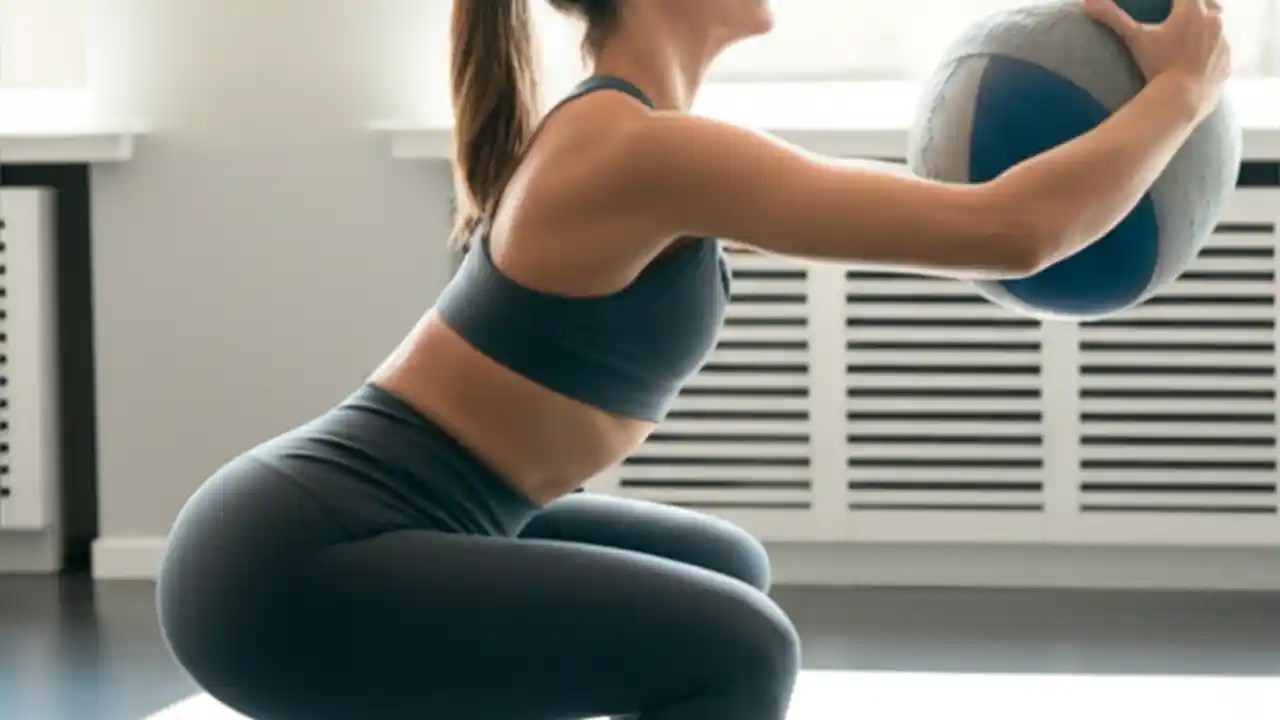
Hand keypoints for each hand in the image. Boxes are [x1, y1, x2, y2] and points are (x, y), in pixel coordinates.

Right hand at [1084, 0, 1231, 116]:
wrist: (1182, 100)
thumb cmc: (1158, 66)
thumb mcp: (1135, 39)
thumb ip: (1113, 17)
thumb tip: (1087, 1)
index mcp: (1193, 10)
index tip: (1168, 2)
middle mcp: (1213, 21)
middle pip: (1209, 2)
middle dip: (1197, 3)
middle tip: (1182, 9)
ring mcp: (1223, 43)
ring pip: (1218, 26)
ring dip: (1207, 26)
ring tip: (1192, 35)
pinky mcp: (1227, 63)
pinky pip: (1222, 51)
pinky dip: (1212, 51)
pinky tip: (1200, 59)